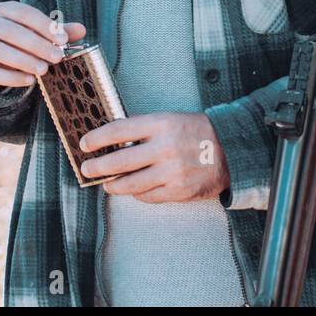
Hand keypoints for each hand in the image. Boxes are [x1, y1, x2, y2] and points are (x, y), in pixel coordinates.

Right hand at [0, 1, 85, 87]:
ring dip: (23, 60)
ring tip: (43, 70)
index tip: (64, 39)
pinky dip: (10, 77)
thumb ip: (57, 31)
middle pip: (11, 31)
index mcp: (5, 10)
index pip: (25, 13)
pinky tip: (29, 81)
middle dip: (37, 45)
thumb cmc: (18, 39)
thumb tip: (82, 29)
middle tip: (57, 57)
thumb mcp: (37, 31)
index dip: (45, 26)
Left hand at [77, 112, 229, 203]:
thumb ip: (143, 126)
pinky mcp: (179, 190)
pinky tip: (133, 190)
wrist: (231, 150)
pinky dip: (137, 194)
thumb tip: (112, 135)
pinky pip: (148, 196)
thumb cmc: (196, 132)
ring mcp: (172, 172)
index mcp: (161, 124)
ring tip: (107, 184)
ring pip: (131, 184)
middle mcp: (165, 148)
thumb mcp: (170, 119)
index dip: (97, 138)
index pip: (119, 130)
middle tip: (87, 168)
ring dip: (113, 185)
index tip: (85, 143)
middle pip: (119, 161)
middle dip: (98, 166)